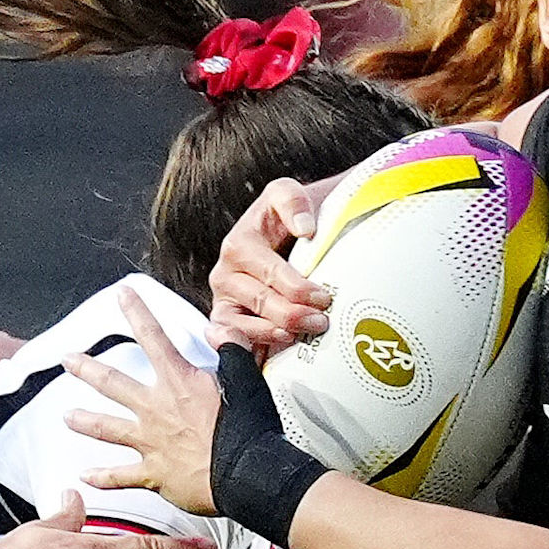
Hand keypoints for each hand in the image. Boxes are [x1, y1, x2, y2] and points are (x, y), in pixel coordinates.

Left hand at [61, 285, 225, 515]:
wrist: (247, 475)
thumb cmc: (248, 432)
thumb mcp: (247, 379)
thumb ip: (231, 350)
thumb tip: (219, 327)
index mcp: (178, 382)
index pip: (153, 338)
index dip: (136, 312)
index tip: (122, 296)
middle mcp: (157, 409)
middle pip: (113, 384)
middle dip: (88, 369)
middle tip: (70, 360)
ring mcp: (151, 442)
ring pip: (108, 428)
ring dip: (85, 422)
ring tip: (67, 417)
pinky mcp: (154, 475)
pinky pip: (121, 477)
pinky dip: (103, 478)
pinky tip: (87, 477)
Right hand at [208, 182, 329, 357]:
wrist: (286, 233)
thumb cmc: (287, 219)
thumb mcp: (287, 194)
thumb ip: (293, 201)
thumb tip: (305, 228)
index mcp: (239, 243)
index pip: (269, 272)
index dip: (297, 288)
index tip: (323, 297)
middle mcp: (226, 273)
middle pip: (259, 301)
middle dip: (292, 315)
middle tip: (321, 320)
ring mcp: (224, 300)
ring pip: (241, 326)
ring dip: (272, 334)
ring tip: (299, 336)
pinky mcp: (227, 321)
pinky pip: (233, 342)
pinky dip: (250, 349)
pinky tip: (270, 354)